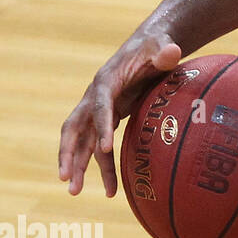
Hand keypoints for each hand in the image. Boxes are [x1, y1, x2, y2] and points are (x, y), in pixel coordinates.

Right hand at [58, 34, 182, 197]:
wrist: (151, 45)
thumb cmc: (156, 46)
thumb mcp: (161, 45)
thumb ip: (165, 51)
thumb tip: (172, 52)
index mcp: (107, 80)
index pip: (100, 105)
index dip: (101, 126)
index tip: (105, 149)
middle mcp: (96, 96)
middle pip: (75, 127)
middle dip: (68, 152)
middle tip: (65, 178)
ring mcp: (99, 108)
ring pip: (82, 142)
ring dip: (78, 166)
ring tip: (75, 193)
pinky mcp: (109, 117)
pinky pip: (98, 145)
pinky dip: (101, 166)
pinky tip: (109, 189)